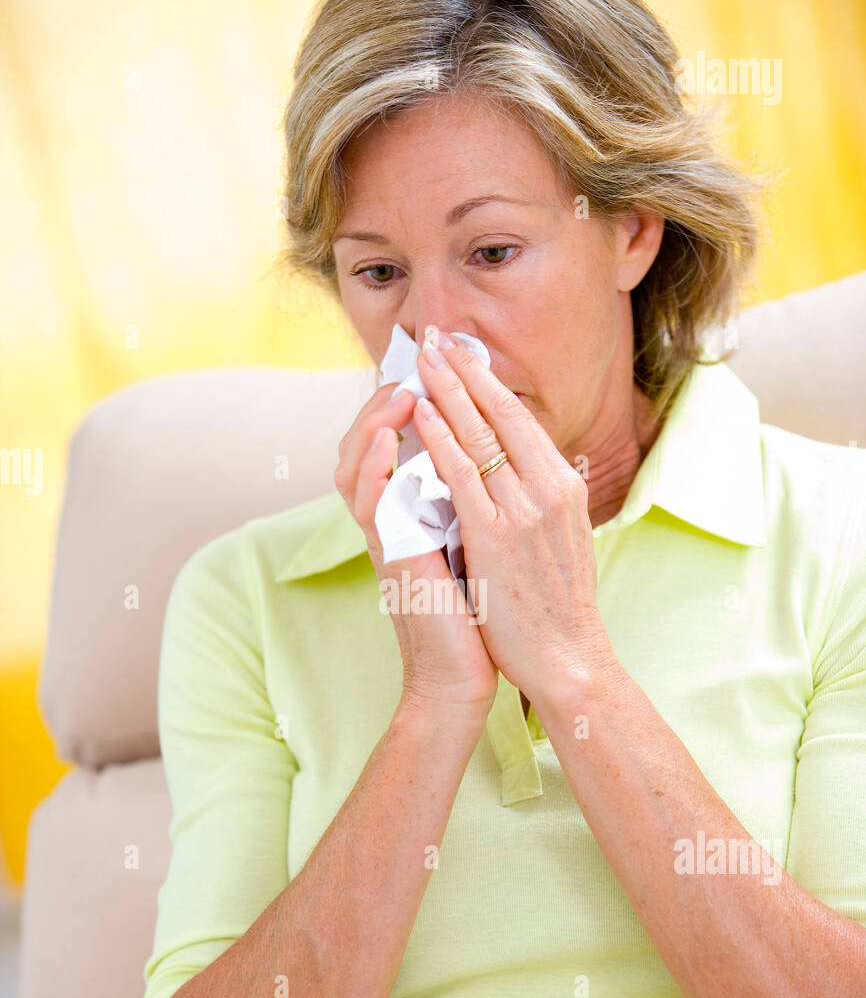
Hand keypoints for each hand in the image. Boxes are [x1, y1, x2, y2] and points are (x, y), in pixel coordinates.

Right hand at [334, 379, 498, 716]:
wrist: (462, 676)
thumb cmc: (472, 615)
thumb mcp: (471, 543)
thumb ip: (465, 503)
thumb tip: (490, 460)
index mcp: (407, 512)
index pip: (391, 443)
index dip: (404, 404)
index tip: (437, 370)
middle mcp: (389, 520)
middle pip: (362, 444)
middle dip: (384, 400)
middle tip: (416, 367)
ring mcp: (385, 539)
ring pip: (354, 466)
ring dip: (375, 422)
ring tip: (401, 390)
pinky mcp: (390, 560)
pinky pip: (369, 505)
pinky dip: (374, 467)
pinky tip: (391, 439)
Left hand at [412, 328, 615, 702]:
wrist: (566, 659)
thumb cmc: (557, 607)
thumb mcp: (560, 539)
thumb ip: (541, 500)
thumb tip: (523, 468)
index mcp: (565, 487)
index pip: (523, 420)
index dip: (489, 383)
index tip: (464, 355)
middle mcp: (550, 489)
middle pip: (502, 413)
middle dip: (465, 372)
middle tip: (437, 339)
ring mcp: (524, 511)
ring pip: (480, 436)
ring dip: (447, 392)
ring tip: (422, 362)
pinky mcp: (496, 537)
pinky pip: (461, 476)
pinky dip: (439, 439)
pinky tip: (419, 415)